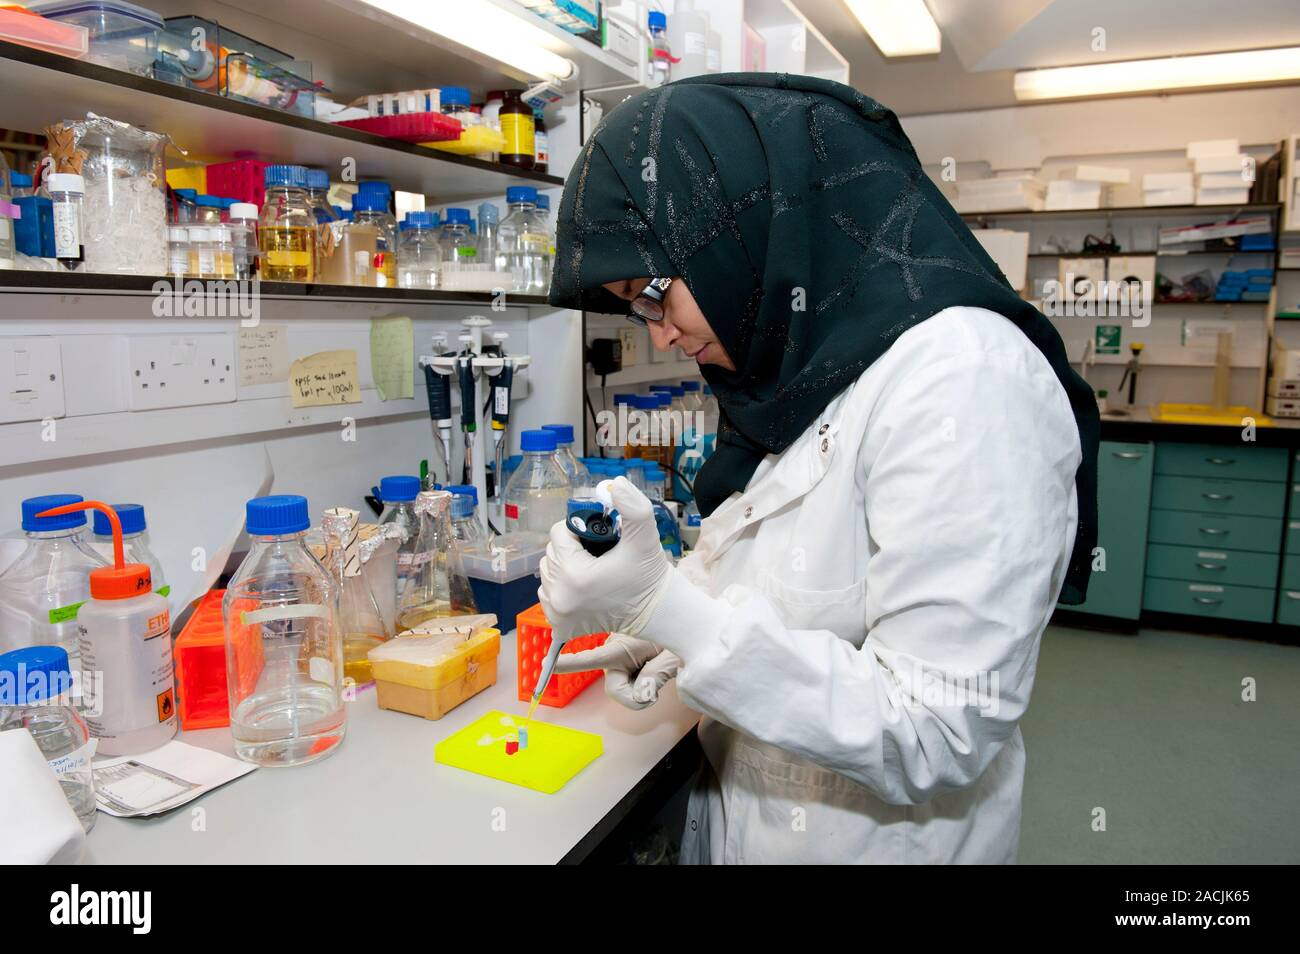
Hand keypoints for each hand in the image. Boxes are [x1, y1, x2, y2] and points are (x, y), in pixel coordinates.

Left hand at [539, 476, 672, 641]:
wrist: (657, 611)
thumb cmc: (649, 575)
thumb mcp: (645, 537)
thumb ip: (633, 507)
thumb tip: (616, 484)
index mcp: (574, 575)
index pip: (558, 533)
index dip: (578, 529)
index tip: (598, 538)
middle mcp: (560, 597)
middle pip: (551, 553)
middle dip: (571, 547)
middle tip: (597, 553)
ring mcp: (558, 614)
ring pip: (548, 572)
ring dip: (564, 565)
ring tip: (591, 569)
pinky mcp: (560, 626)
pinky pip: (548, 594)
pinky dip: (561, 587)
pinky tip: (582, 588)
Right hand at [553, 634, 679, 709]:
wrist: (683, 623)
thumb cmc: (677, 635)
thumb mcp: (673, 655)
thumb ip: (657, 674)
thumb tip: (642, 693)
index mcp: (623, 648)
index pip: (593, 658)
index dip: (570, 663)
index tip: (549, 662)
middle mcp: (613, 653)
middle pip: (614, 690)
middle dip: (635, 696)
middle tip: (657, 690)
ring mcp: (615, 658)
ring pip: (621, 689)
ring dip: (640, 688)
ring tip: (658, 670)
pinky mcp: (620, 661)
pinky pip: (626, 683)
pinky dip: (640, 684)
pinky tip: (652, 671)